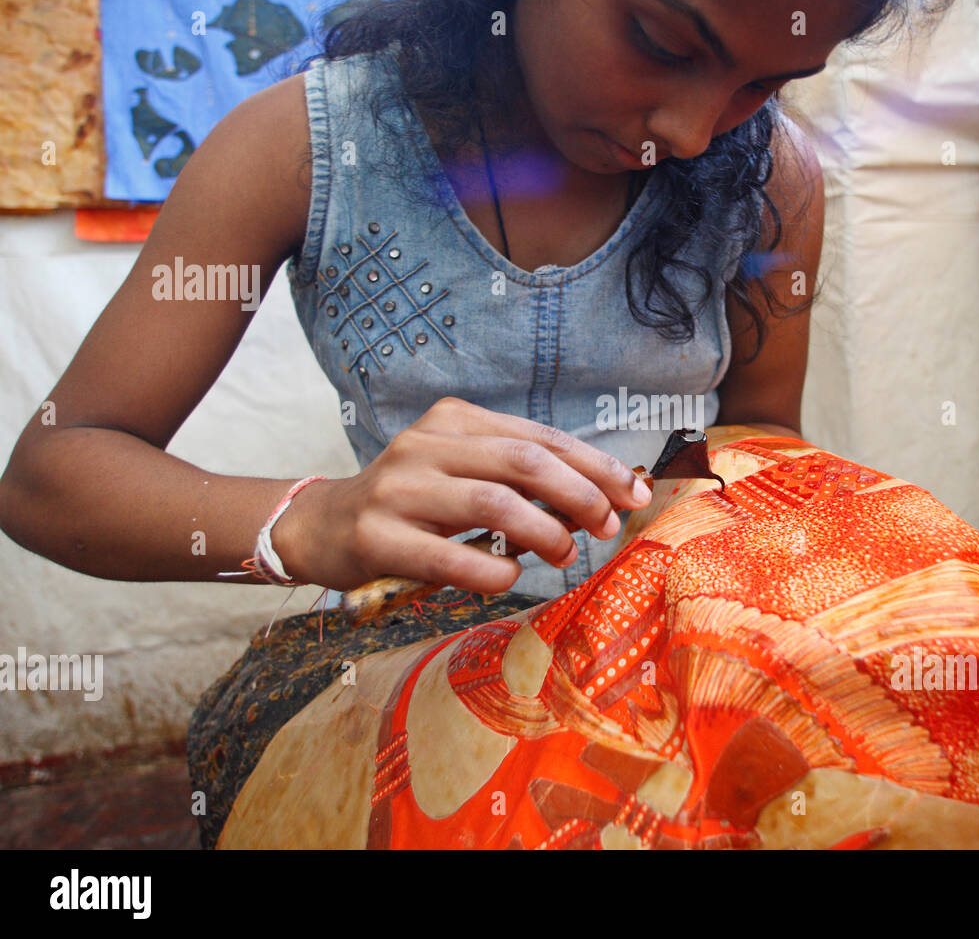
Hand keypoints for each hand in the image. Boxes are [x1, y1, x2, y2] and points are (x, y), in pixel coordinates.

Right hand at [275, 397, 652, 592]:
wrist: (322, 526)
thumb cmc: (412, 503)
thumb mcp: (462, 472)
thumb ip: (518, 479)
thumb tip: (599, 501)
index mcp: (455, 420)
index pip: (540, 438)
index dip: (595, 466)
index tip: (633, 493)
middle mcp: (426, 443)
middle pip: (524, 462)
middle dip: (580, 495)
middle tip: (608, 527)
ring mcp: (398, 488)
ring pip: (492, 502)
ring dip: (543, 532)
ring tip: (566, 554)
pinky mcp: (376, 535)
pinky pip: (447, 555)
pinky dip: (490, 570)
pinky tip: (510, 579)